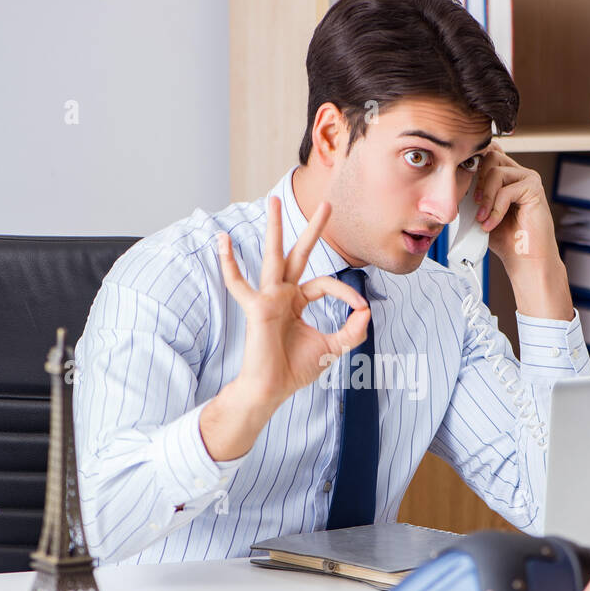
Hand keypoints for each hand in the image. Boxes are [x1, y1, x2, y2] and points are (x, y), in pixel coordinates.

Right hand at [200, 197, 369, 461]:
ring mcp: (268, 298)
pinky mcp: (257, 307)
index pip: (325, 283)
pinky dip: (229, 263)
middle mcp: (282, 294)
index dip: (346, 292)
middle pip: (299, 254)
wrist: (272, 389)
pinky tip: (222, 241)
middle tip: (327, 203)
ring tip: (272, 201)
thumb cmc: (295, 370)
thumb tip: (367, 311)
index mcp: (297, 300)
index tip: (360, 310)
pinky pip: (239, 283)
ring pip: (272, 256)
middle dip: (313, 229)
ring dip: (274, 228)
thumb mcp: (332, 348)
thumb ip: (352, 331)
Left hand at [470, 142, 573, 320]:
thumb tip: (454, 184)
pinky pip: (507, 191)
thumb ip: (472, 195)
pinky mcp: (534, 189)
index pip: (487, 153)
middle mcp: (517, 173)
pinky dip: (495, 209)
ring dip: (484, 198)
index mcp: (504, 175)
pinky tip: (491, 224)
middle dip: (475, 180)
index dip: (472, 163)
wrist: (525, 259)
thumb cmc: (505, 239)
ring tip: (482, 219)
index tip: (460, 185)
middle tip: (472, 203)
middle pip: (490, 157)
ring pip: (496, 172)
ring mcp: (527, 179)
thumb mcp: (480, 212)